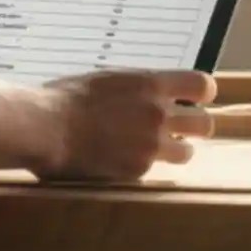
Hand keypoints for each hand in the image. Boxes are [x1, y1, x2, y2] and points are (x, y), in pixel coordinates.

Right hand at [31, 70, 216, 181]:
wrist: (46, 127)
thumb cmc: (66, 98)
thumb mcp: (107, 79)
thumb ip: (136, 88)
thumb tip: (148, 93)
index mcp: (150, 84)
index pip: (201, 85)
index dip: (203, 93)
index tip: (198, 98)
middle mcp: (157, 114)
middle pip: (204, 123)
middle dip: (197, 126)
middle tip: (186, 130)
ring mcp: (150, 145)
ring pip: (186, 152)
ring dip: (177, 150)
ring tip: (158, 150)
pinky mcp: (137, 170)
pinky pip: (153, 170)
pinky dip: (142, 166)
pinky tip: (123, 160)